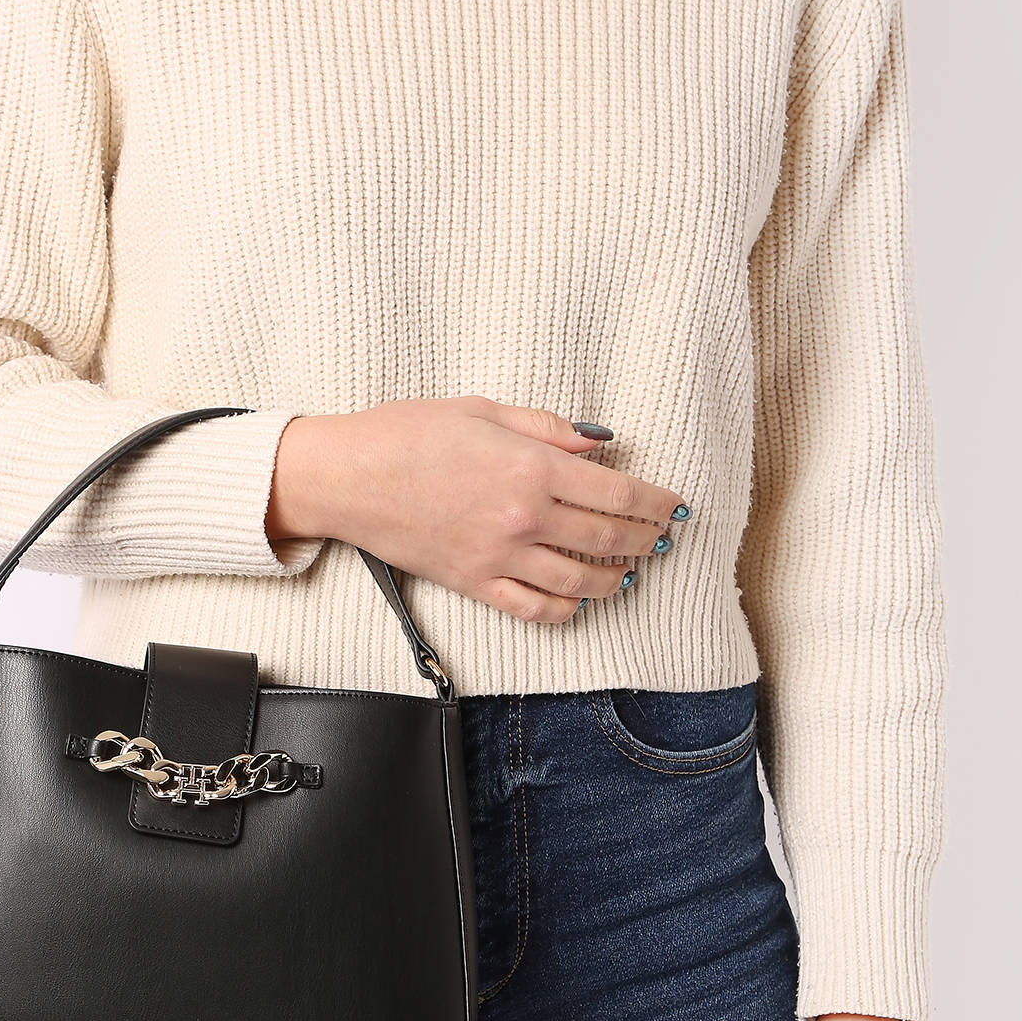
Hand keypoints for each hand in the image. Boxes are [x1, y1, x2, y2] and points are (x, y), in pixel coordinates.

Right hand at [266, 396, 689, 620]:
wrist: (346, 476)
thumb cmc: (406, 432)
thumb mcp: (482, 410)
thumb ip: (546, 428)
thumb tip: (598, 442)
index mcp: (530, 468)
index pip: (617, 493)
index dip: (655, 501)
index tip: (675, 504)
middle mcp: (523, 518)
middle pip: (608, 538)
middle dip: (646, 538)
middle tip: (664, 537)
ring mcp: (500, 557)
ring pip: (580, 581)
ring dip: (616, 579)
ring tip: (630, 571)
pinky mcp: (474, 583)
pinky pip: (534, 609)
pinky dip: (566, 610)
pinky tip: (579, 601)